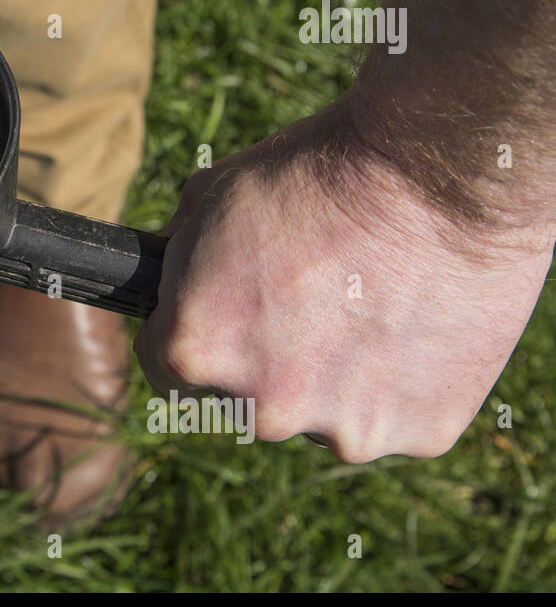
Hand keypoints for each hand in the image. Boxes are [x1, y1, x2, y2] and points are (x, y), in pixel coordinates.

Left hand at [134, 100, 553, 461]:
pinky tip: (413, 323)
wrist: (439, 174)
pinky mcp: (419, 433)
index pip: (166, 368)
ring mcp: (345, 430)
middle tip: (308, 301)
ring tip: (370, 305)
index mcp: (194, 352)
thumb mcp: (210, 198)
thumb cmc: (318, 174)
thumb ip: (178, 263)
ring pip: (323, 413)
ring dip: (334, 377)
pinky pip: (393, 414)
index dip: (192, 333)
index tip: (222, 317)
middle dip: (265, 360)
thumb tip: (169, 286)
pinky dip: (399, 382)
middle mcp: (262, 408)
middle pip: (247, 398)